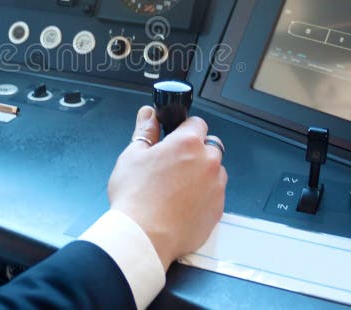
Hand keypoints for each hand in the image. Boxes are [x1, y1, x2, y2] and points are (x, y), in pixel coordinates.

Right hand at [107, 106, 226, 269]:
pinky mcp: (218, 210)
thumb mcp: (132, 156)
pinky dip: (203, 197)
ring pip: (214, 172)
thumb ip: (145, 131)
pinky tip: (181, 205)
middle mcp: (208, 162)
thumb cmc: (136, 198)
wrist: (143, 236)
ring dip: (202, 174)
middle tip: (172, 165)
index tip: (174, 138)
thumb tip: (148, 115)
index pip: (196, 123)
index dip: (183, 129)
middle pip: (209, 146)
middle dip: (195, 151)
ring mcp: (216, 187)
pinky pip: (214, 196)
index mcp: (187, 143)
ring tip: (176, 188)